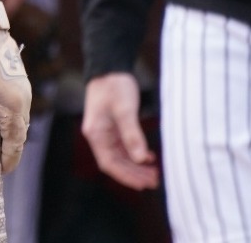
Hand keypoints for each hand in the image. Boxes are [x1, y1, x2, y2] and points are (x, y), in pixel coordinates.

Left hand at [0, 0, 33, 172]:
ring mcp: (23, 90)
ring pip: (17, 120)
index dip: (7, 160)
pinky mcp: (18, 82)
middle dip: (6, 149)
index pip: (14, 143)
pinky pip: (15, 108)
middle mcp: (23, 100)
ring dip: (4, 133)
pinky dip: (5, 118)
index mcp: (12, 106)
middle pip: (18, 134)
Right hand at [82, 71, 159, 189]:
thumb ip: (132, 135)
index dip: (126, 176)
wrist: (109, 67)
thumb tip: (141, 159)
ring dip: (136, 166)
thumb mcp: (125, 110)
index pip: (109, 163)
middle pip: (115, 162)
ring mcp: (105, 132)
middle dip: (134, 174)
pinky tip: (149, 157)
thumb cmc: (114, 85)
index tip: (143, 184)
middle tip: (154, 181)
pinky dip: (136, 154)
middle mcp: (98, 136)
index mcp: (96, 133)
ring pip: (120, 156)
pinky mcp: (113, 127)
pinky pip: (123, 147)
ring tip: (154, 173)